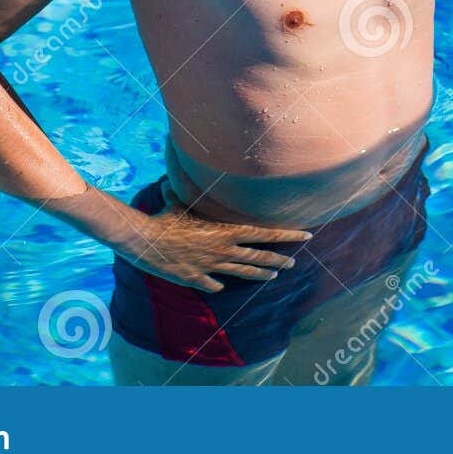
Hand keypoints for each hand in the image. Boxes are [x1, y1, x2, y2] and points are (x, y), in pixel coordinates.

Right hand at [115, 193, 312, 292]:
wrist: (145, 242)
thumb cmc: (165, 216)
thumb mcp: (183, 200)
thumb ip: (192, 192)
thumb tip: (189, 168)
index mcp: (226, 231)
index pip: (265, 234)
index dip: (287, 235)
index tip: (306, 236)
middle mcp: (223, 250)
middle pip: (259, 257)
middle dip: (279, 259)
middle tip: (294, 262)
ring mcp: (211, 267)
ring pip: (242, 272)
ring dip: (258, 274)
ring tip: (274, 276)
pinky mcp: (195, 278)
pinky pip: (212, 283)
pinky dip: (217, 283)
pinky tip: (220, 284)